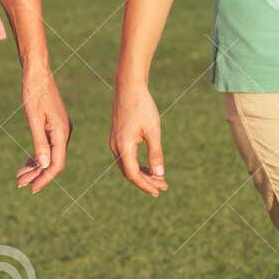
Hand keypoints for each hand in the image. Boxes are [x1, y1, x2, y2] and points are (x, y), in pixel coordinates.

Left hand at [17, 65, 70, 193]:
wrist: (37, 72)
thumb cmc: (34, 92)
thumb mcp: (33, 118)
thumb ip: (39, 143)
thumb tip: (44, 165)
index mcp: (61, 132)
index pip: (56, 164)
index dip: (44, 178)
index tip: (32, 189)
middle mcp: (63, 133)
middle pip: (52, 162)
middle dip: (36, 175)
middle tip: (19, 185)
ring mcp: (59, 129)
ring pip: (49, 155)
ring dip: (35, 167)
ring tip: (19, 177)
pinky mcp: (54, 126)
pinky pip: (47, 146)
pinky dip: (37, 156)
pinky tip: (27, 163)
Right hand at [110, 79, 167, 196]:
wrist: (129, 87)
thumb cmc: (142, 106)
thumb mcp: (153, 131)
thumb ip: (156, 153)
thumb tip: (159, 174)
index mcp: (123, 146)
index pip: (133, 174)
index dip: (146, 185)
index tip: (158, 191)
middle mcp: (116, 146)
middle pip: (129, 173)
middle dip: (146, 181)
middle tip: (163, 187)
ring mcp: (115, 142)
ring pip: (127, 166)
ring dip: (142, 174)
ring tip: (158, 179)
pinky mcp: (117, 137)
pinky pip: (126, 158)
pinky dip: (137, 164)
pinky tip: (149, 166)